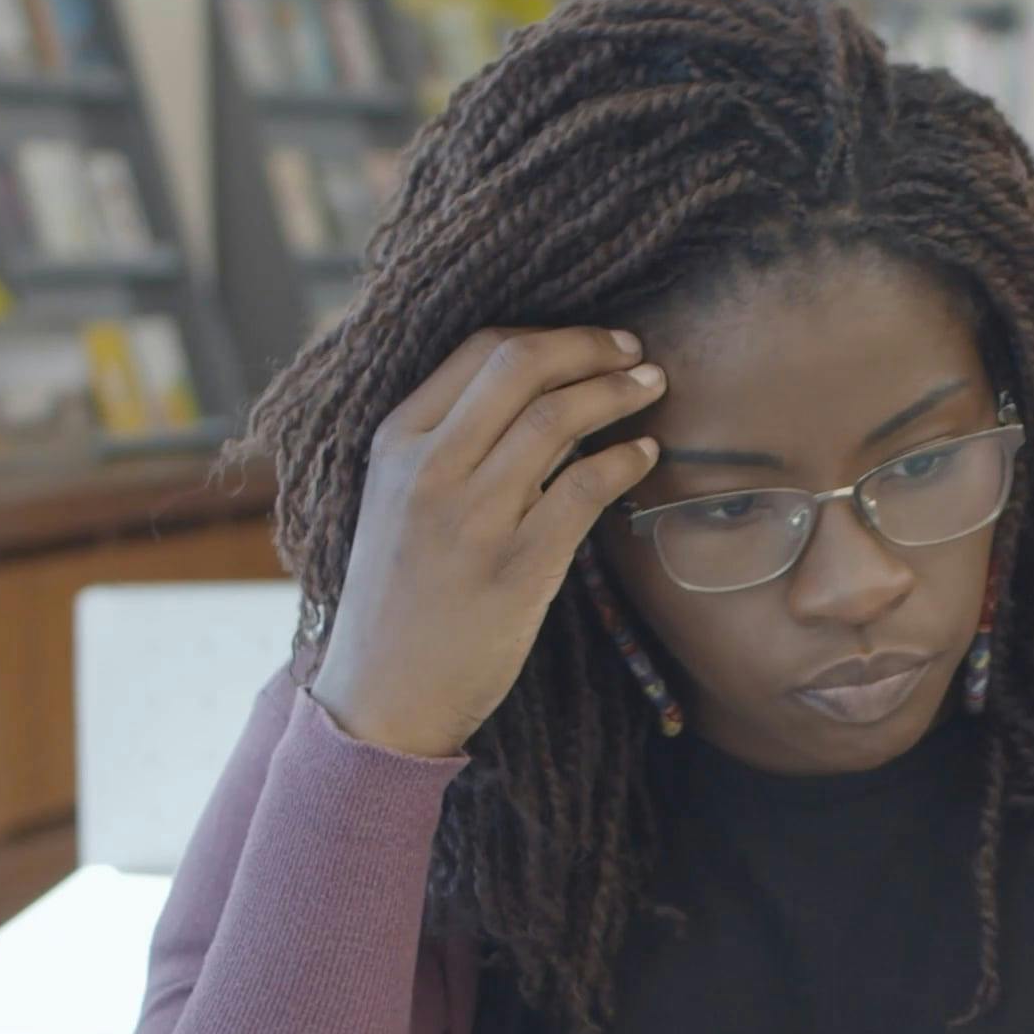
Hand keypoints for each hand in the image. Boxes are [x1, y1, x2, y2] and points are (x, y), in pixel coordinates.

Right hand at [310, 327, 665, 759]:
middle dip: (591, 347)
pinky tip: (645, 453)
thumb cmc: (398, 597)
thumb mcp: (395, 501)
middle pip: (522, 367)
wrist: (383, 698)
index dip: (551, 335)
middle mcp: (430, 470)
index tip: (593, 342)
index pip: (481, 351)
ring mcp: (473, 518)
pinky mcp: (517, 568)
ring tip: (650, 388)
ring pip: (557, 419)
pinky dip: (625, 459)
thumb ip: (448, 443)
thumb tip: (542, 392)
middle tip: (635, 352)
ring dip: (617, 392)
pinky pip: (585, 489)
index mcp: (396, 442)